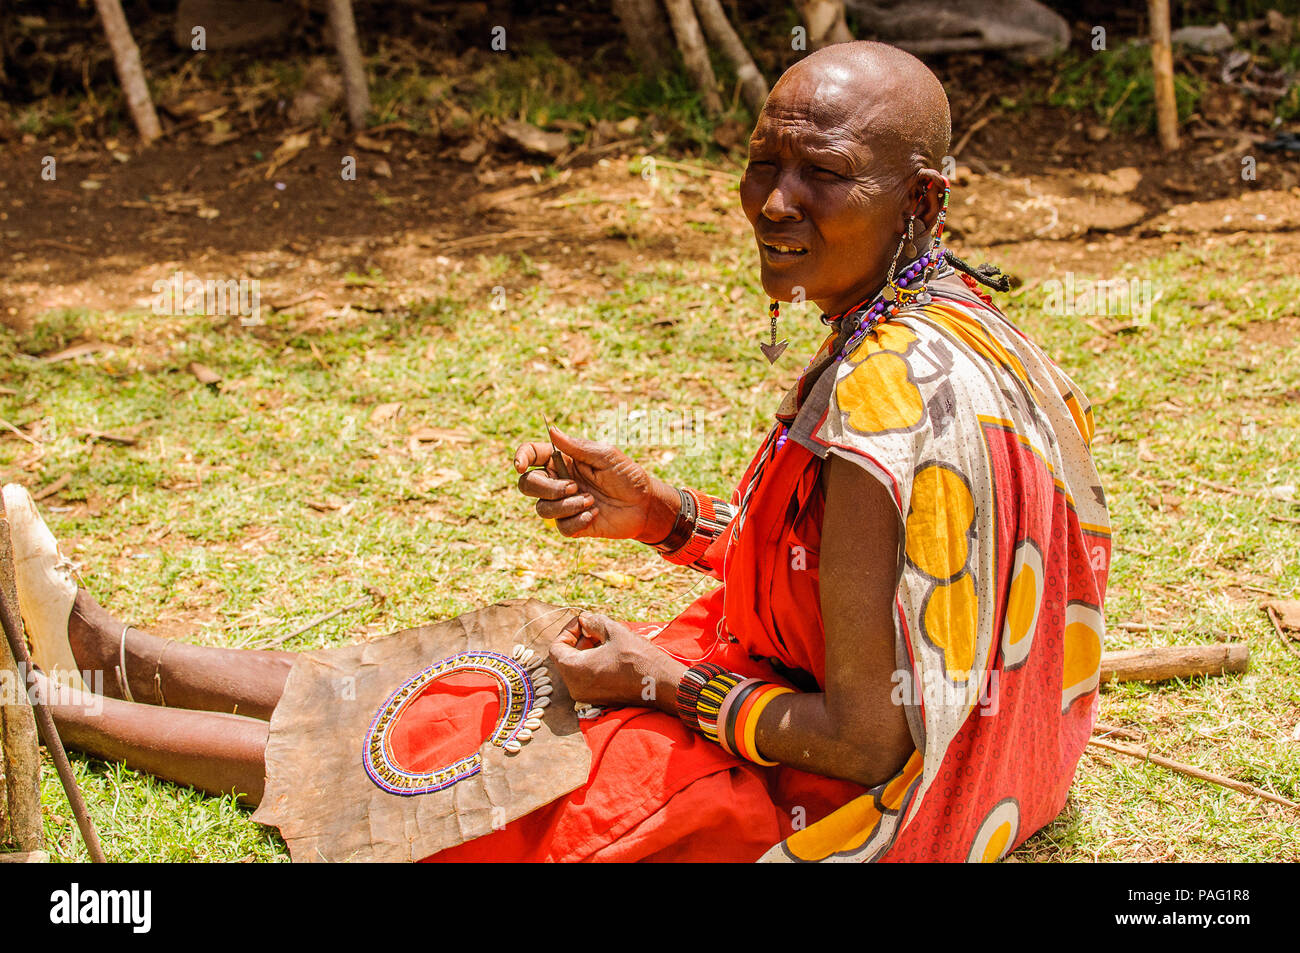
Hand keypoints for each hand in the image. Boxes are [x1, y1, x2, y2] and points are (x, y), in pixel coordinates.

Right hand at [513, 426, 679, 541]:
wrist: (644, 505)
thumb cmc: (627, 475)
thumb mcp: (606, 455)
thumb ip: (577, 446)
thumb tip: (551, 430)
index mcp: (563, 460)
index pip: (531, 456)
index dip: (520, 458)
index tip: (520, 466)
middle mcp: (559, 482)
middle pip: (528, 485)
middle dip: (547, 488)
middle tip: (573, 487)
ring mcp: (564, 504)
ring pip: (542, 508)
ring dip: (566, 506)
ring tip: (592, 502)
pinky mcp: (572, 524)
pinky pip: (561, 526)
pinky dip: (577, 520)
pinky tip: (595, 515)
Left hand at [548, 612, 685, 711]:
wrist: (662, 684)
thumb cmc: (638, 657)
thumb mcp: (614, 631)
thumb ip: (593, 623)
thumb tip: (584, 619)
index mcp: (574, 670)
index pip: (556, 648)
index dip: (568, 630)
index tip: (585, 622)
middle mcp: (575, 687)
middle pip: (565, 658)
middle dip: (578, 639)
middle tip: (595, 628)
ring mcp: (587, 695)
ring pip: (576, 668)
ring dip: (586, 650)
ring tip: (605, 638)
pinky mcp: (598, 698)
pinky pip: (586, 678)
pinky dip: (592, 663)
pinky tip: (610, 652)